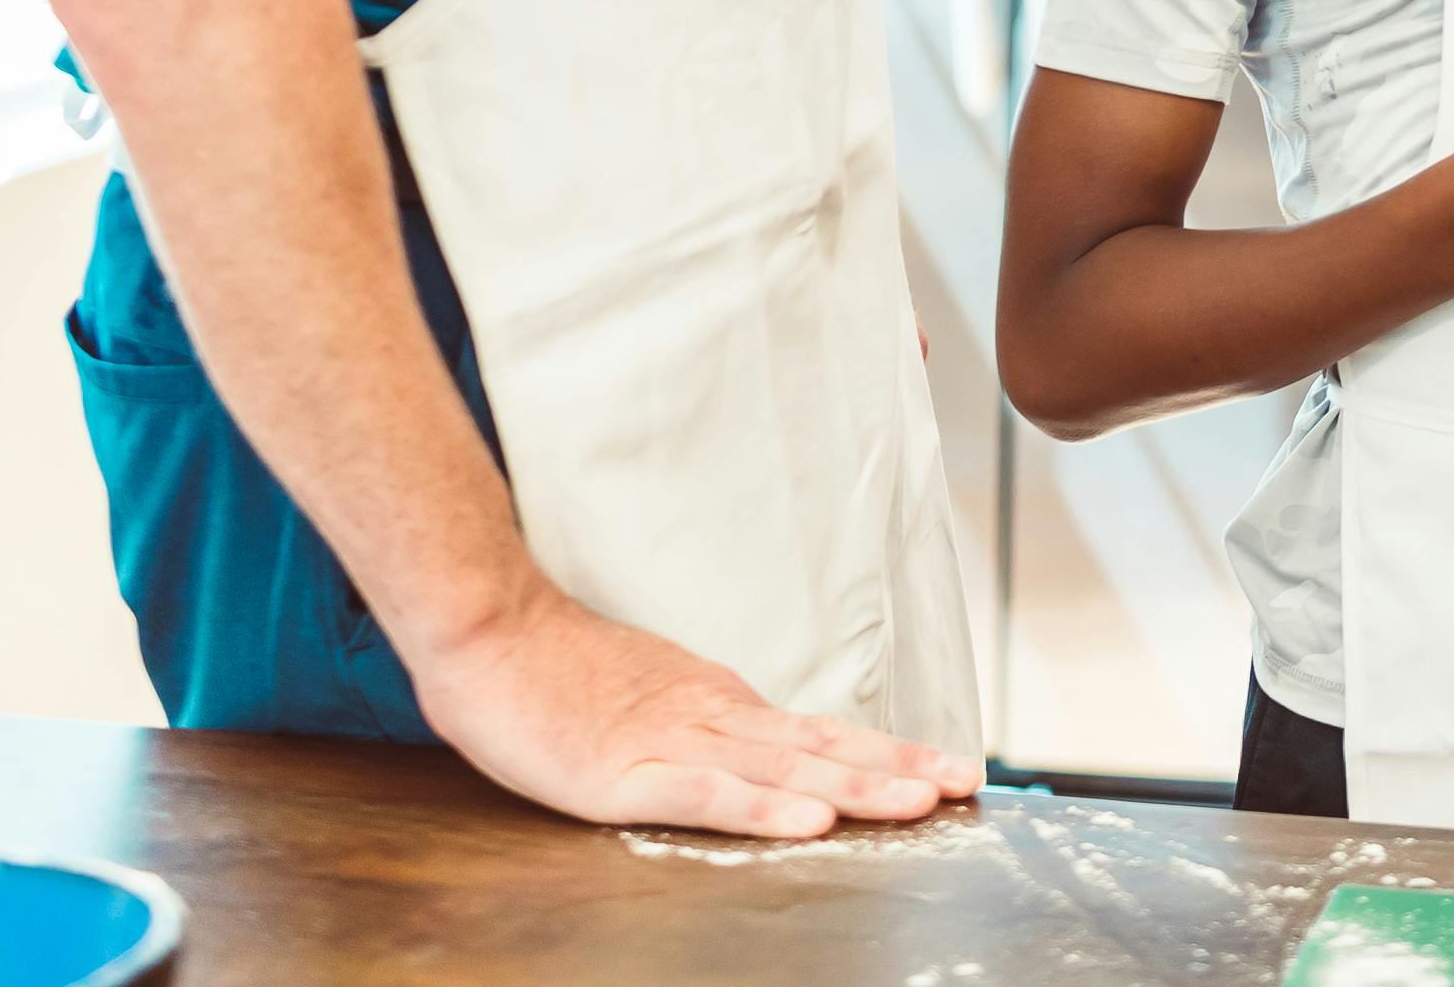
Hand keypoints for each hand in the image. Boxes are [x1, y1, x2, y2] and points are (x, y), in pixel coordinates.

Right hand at [407, 580, 982, 838]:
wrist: (488, 630)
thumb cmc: (556, 669)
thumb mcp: (648, 693)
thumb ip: (701, 723)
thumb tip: (756, 748)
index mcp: (718, 702)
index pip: (818, 731)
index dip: (885, 750)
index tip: (946, 768)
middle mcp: (712, 716)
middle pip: (820, 747)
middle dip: (896, 768)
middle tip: (965, 786)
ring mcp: (671, 742)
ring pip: (782, 768)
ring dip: (855, 787)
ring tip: (919, 803)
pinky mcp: (623, 773)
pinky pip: (704, 794)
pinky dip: (762, 807)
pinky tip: (807, 822)